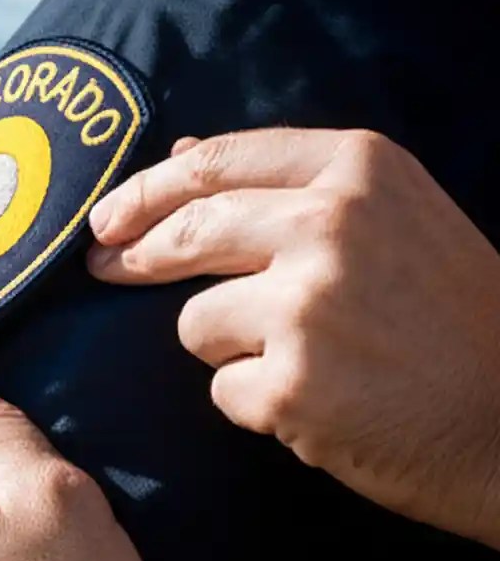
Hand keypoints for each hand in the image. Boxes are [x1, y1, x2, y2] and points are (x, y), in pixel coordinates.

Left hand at [86, 128, 499, 548]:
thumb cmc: (455, 318)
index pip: (215, 163)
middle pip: (187, 230)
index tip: (106, 215)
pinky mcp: (290, 386)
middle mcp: (332, 224)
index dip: (144, 190)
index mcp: (361, 168)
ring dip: (226, 346)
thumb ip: (289, 184)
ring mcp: (308, 306)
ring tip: (303, 361)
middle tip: (105, 266)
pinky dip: (254, 404)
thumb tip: (178, 153)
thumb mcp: (394, 218)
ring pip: (194, 320)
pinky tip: (318, 406)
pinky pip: (222, 390)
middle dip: (133, 252)